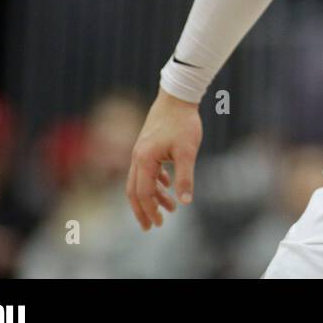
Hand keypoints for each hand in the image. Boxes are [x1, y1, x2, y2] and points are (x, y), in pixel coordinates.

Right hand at [127, 89, 202, 230]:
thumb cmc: (183, 122)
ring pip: (141, 180)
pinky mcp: (148, 146)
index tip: (158, 224)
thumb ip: (185, 176)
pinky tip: (168, 185)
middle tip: (152, 226)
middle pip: (134, 191)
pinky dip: (156, 182)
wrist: (178, 97)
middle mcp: (137, 157)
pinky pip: (147, 170)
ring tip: (171, 209)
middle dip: (143, 210)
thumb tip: (186, 201)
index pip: (142, 192)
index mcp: (144, 160)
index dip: (149, 210)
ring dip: (154, 196)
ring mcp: (141, 151)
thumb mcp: (188, 151)